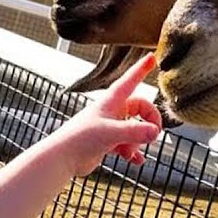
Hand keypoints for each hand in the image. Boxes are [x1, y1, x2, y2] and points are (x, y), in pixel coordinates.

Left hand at [53, 53, 162, 175]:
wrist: (62, 158)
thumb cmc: (80, 139)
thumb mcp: (110, 133)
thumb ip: (134, 132)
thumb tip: (155, 132)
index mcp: (111, 102)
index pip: (130, 81)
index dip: (141, 69)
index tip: (152, 57)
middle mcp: (111, 111)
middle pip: (140, 108)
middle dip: (149, 121)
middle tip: (153, 135)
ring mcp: (110, 127)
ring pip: (135, 128)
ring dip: (138, 140)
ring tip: (130, 152)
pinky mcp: (107, 142)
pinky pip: (128, 144)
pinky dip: (133, 152)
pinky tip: (136, 161)